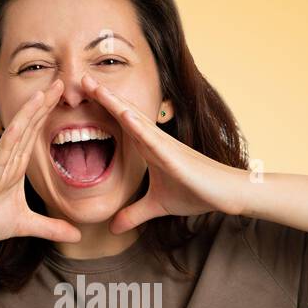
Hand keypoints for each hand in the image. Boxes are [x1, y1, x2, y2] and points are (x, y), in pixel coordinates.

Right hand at [0, 80, 81, 246]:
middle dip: (45, 105)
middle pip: (29, 127)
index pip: (35, 136)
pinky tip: (22, 122)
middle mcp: (6, 161)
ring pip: (17, 134)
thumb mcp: (24, 226)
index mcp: (14, 168)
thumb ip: (50, 228)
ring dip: (31, 112)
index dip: (49, 116)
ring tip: (46, 92)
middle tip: (63, 81)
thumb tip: (77, 237)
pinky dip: (12, 137)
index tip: (65, 99)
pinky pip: (1, 153)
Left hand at [82, 74, 247, 233]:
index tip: (83, 95)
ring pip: (135, 119)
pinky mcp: (175, 157)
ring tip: (95, 87)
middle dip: (103, 96)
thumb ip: (134, 214)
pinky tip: (125, 115)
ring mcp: (165, 145)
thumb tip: (112, 228)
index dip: (103, 108)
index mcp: (149, 147)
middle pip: (125, 113)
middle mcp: (155, 140)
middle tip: (81, 78)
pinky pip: (154, 139)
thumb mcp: (157, 207)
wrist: (226, 194)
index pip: (122, 123)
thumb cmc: (197, 192)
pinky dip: (139, 127)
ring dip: (115, 103)